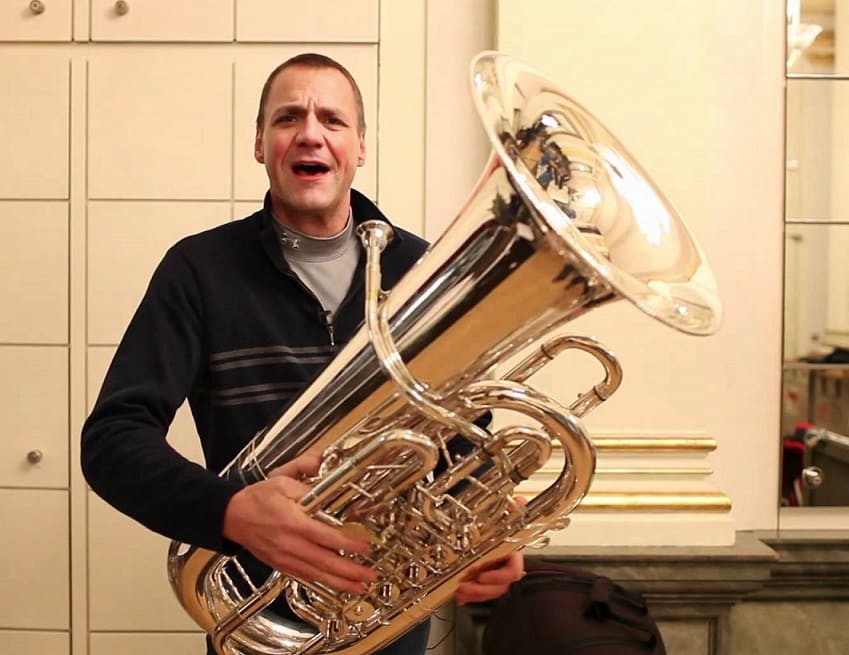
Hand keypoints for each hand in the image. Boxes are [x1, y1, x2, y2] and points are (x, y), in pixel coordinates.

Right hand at [222, 451, 376, 593]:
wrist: (231, 517)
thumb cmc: (257, 497)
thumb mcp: (281, 478)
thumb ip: (303, 470)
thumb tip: (322, 459)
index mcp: (293, 521)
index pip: (325, 535)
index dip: (347, 543)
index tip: (365, 546)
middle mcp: (290, 543)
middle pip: (324, 561)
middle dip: (349, 571)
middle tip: (371, 575)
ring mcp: (285, 557)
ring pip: (316, 574)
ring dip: (340, 582)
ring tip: (360, 587)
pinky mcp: (281, 565)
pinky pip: (305, 577)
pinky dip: (323, 583)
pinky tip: (337, 586)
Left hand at [455, 495, 527, 605]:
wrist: (494, 520)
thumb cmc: (502, 519)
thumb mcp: (507, 512)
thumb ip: (514, 509)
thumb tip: (520, 502)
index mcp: (513, 552)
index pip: (513, 571)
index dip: (499, 576)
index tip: (483, 575)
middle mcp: (505, 565)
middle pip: (499, 586)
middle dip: (482, 590)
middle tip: (465, 586)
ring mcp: (495, 572)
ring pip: (489, 590)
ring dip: (474, 594)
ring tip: (460, 592)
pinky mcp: (483, 576)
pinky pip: (479, 590)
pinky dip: (469, 595)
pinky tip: (458, 596)